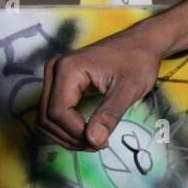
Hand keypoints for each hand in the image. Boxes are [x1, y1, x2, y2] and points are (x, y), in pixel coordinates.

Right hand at [36, 29, 164, 151]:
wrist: (142, 42)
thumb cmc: (138, 62)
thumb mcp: (129, 90)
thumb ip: (109, 115)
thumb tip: (93, 141)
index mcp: (68, 69)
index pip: (58, 112)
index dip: (76, 133)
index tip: (101, 143)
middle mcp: (54, 69)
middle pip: (46, 117)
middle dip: (70, 137)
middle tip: (98, 145)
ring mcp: (55, 74)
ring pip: (46, 117)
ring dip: (66, 135)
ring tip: (94, 141)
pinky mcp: (60, 81)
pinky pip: (53, 110)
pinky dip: (66, 126)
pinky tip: (87, 132)